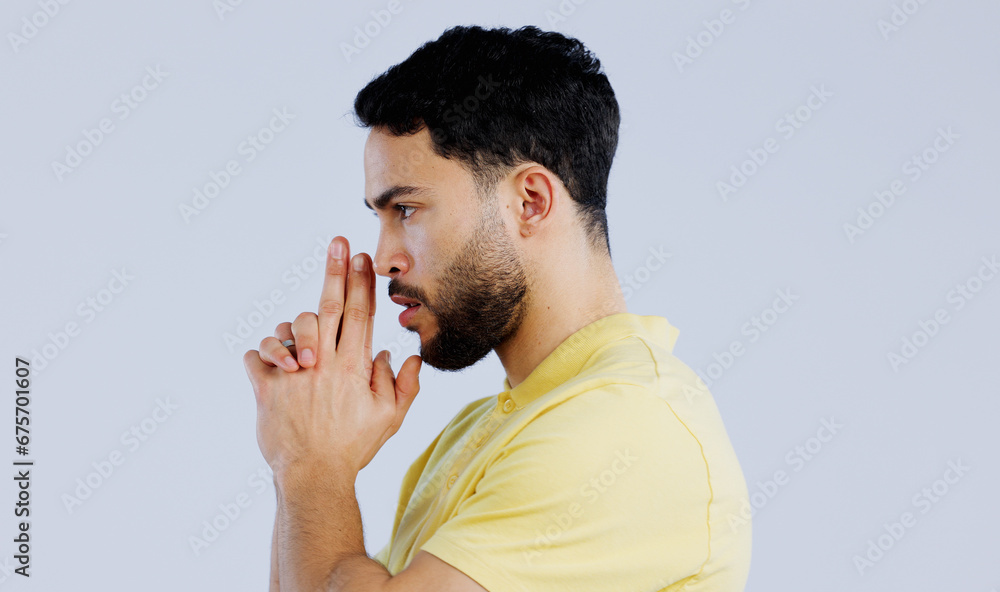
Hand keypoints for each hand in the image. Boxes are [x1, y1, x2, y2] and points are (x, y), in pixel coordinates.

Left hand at [243, 236, 421, 479]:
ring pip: (290, 328)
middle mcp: (323, 363)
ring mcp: (293, 374)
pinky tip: (275, 366)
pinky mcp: (266, 388)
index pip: (360, 314)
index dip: (361, 283)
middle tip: (337, 243)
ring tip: (302, 349)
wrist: (313, 476)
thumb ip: (404, 385)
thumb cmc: (352, 447)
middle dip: (334, 272)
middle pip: (328, 306)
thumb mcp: (391, 420)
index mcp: (354, 367)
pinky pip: (256, 356)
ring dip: (294, 329)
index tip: (361, 257)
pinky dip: (263, 355)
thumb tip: (403, 354)